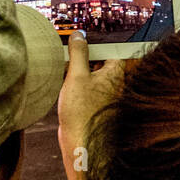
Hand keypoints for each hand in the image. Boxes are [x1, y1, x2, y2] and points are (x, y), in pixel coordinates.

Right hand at [58, 32, 123, 177]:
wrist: (80, 144)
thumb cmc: (81, 111)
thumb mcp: (76, 75)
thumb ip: (78, 53)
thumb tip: (79, 35)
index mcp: (115, 74)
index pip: (109, 51)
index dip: (93, 48)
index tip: (79, 46)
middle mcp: (114, 85)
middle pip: (99, 64)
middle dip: (82, 61)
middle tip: (67, 60)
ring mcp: (104, 98)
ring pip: (90, 78)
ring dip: (77, 75)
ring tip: (64, 77)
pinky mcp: (94, 109)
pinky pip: (85, 91)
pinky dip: (75, 88)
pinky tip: (64, 93)